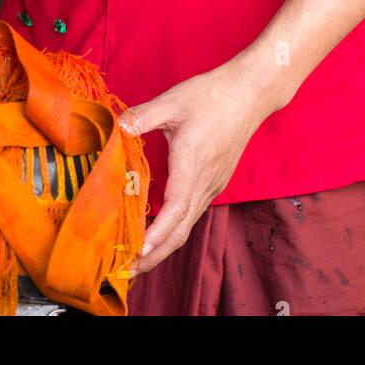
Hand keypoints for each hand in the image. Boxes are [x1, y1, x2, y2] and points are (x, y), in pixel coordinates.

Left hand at [118, 55, 282, 273]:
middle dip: (155, 254)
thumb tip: (114, 127)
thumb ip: (141, 116)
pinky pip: (193, 212)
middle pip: (180, 230)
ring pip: (187, 224)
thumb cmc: (212, 95)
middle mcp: (204, 182)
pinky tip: (158, 228)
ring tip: (137, 258)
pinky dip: (174, 227)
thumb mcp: (172, 101)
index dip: (156, 234)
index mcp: (193, 164)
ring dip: (164, 244)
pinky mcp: (214, 180)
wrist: (250, 92)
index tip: (137, 251)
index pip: (175, 210)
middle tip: (127, 271)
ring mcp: (212, 184)